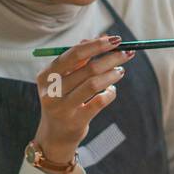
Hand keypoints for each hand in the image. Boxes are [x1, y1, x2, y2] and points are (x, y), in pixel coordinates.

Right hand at [34, 35, 132, 166]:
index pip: (74, 54)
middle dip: (111, 58)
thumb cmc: (63, 99)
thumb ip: (78, 60)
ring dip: (112, 75)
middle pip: (88, 68)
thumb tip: (100, 38)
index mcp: (46, 75)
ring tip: (121, 71)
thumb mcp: (63, 79)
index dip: (96, 45)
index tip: (116, 40)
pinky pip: (99, 102)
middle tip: (127, 53)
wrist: (55, 135)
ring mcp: (62, 107)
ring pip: (94, 84)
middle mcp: (51, 90)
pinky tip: (111, 91)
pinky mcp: (75, 121)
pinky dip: (110, 93)